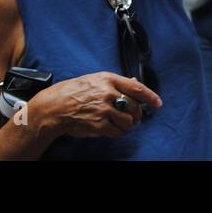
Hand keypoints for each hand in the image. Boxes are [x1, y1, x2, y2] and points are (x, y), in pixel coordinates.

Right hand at [31, 72, 161, 139]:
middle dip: (137, 114)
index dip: (150, 96)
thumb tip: (136, 83)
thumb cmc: (73, 92)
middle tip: (135, 117)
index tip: (158, 103)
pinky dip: (119, 132)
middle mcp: (108, 94)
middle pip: (134, 106)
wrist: (53, 107)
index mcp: (108, 79)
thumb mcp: (95, 79)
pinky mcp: (98, 125)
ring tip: (123, 124)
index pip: (136, 88)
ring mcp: (103, 110)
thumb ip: (116, 82)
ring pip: (128, 121)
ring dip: (128, 125)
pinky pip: (117, 132)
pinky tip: (114, 130)